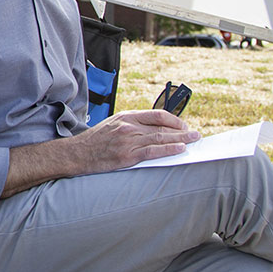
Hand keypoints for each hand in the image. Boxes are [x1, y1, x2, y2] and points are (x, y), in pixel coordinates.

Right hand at [71, 109, 200, 171]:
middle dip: (182, 131)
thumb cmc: (95, 141)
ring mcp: (128, 141)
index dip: (174, 120)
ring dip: (181, 140)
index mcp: (126, 116)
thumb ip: (132, 125)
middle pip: (162, 127)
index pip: (157, 115)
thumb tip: (153, 130)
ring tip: (193, 141)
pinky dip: (168, 150)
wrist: (77, 154)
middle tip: (195, 134)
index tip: (183, 125)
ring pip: (160, 138)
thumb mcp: (113, 125)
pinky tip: (179, 150)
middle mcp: (129, 126)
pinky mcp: (126, 156)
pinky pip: (152, 151)